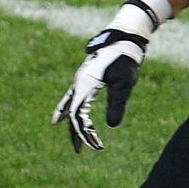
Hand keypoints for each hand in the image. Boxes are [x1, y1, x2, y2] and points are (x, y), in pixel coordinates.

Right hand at [52, 0, 168, 151]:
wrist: (124, 35)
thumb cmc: (126, 57)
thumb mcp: (125, 82)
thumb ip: (117, 103)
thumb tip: (112, 126)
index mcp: (84, 84)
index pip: (78, 117)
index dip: (85, 134)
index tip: (98, 146)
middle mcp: (78, 82)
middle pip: (70, 114)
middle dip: (75, 134)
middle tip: (81, 152)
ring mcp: (79, 80)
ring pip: (69, 107)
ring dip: (71, 125)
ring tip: (74, 142)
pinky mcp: (85, 78)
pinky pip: (71, 98)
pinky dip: (67, 110)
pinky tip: (63, 118)